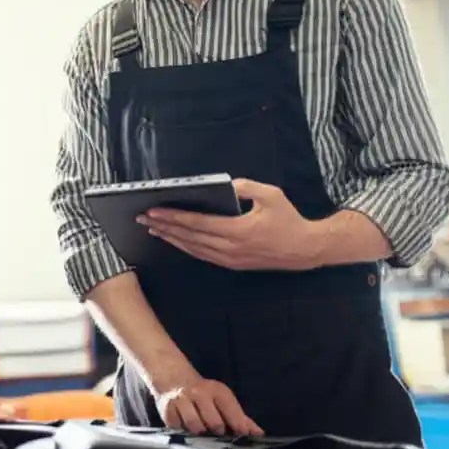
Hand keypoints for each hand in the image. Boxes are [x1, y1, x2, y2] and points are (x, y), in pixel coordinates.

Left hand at [137, 178, 322, 270]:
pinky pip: (203, 255)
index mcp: (238, 230)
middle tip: (143, 218)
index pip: (197, 223)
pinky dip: (185, 247)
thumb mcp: (271, 195)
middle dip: (165, 226)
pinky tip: (175, 240)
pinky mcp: (232, 264)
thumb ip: (246, 187)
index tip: (154, 210)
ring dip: (171, 238)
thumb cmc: (289, 219)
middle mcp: (230, 248)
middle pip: (190, 237)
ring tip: (153, 228)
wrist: (305, 249)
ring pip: (193, 249)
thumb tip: (225, 184)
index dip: (174, 217)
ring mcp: (230, 259)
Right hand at [150, 362, 263, 437]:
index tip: (242, 435)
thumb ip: (241, 418)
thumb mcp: (223, 400)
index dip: (238, 424)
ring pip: (196, 426)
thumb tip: (259, 434)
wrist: (174, 378)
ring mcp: (182, 400)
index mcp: (217, 391)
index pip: (230, 408)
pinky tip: (184, 427)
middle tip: (216, 432)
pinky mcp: (167, 409)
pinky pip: (178, 428)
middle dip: (217, 431)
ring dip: (199, 433)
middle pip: (214, 422)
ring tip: (200, 431)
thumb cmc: (204, 394)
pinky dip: (183, 431)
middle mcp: (199, 393)